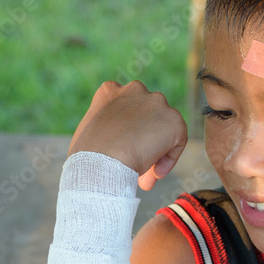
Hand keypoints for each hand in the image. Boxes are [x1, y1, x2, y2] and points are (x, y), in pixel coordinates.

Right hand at [69, 81, 187, 190]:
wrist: (100, 163)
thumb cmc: (86, 157)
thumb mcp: (90, 133)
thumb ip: (107, 130)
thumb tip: (120, 146)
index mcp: (110, 91)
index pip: (126, 107)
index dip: (128, 131)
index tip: (123, 151)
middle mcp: (134, 90)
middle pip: (147, 115)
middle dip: (144, 139)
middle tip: (137, 165)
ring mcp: (156, 102)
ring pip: (163, 127)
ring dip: (156, 149)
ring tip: (146, 173)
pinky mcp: (173, 120)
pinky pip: (177, 140)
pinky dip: (170, 158)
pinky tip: (156, 173)